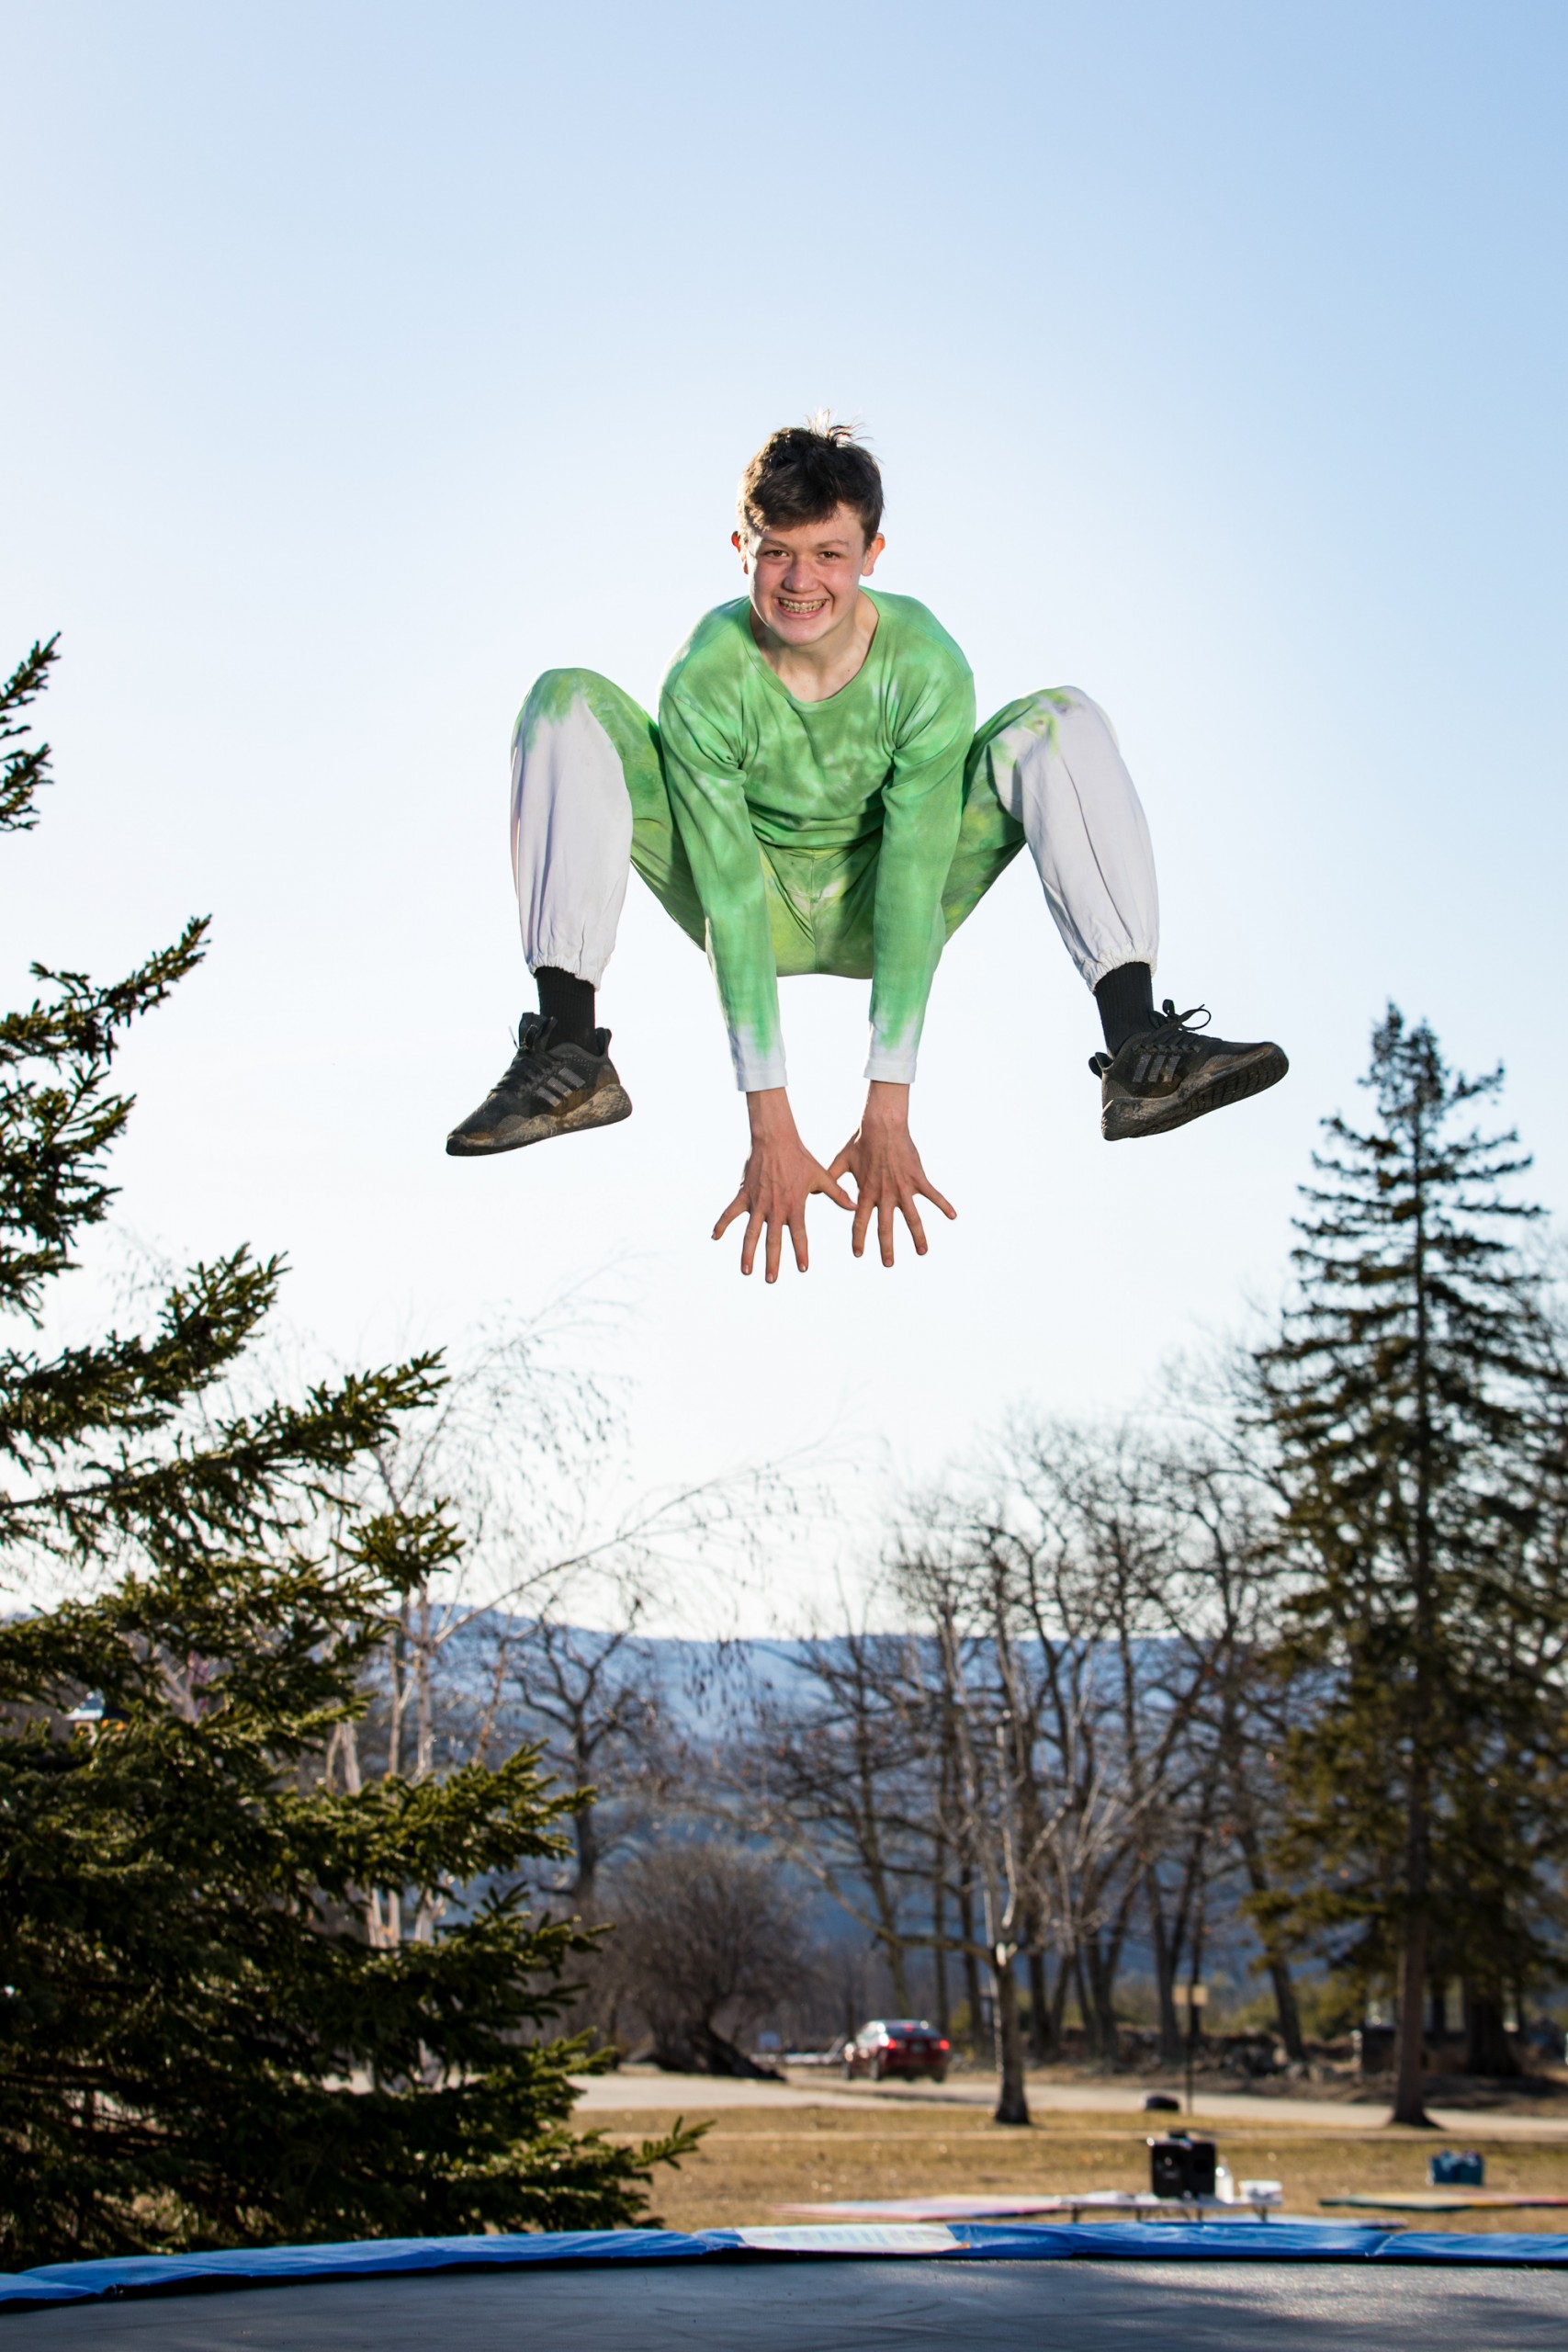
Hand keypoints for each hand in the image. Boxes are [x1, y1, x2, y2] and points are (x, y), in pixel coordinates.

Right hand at [713, 1088, 852, 1280]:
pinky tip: (715, 1238)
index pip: (799, 1234)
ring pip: (751, 1232)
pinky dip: (722, 1224)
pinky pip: (730, 1212)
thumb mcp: (821, 1176)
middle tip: (771, 1280)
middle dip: (773, 1261)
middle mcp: (775, 1208)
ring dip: (748, 1252)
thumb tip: (854, 1206)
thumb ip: (837, 1193)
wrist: (775, 1139)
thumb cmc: (800, 1157)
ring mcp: (757, 1203)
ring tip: (746, 1271)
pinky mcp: (744, 1195)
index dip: (801, 1251)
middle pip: (773, 1239)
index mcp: (794, 1205)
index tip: (803, 1268)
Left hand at [829, 1081, 955, 1265]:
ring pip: (913, 1217)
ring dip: (917, 1236)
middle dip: (887, 1247)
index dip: (859, 1238)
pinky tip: (953, 1216)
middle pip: (886, 1226)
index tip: (858, 1254)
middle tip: (888, 1264)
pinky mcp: (918, 1178)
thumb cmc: (861, 1141)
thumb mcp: (841, 1161)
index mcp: (865, 1192)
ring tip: (922, 1252)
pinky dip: (944, 1205)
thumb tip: (814, 1192)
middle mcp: (885, 1194)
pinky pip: (933, 1194)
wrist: (882, 1124)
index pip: (860, 1221)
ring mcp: (903, 1187)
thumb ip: (831, 1180)